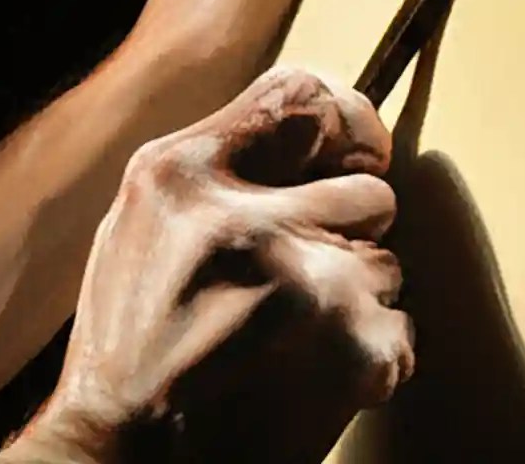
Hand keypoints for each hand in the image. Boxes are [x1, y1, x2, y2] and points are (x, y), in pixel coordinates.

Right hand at [14, 67, 413, 462]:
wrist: (125, 458)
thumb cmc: (130, 342)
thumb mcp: (139, 225)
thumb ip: (211, 170)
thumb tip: (302, 134)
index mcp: (183, 174)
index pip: (300, 98)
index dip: (349, 121)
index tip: (360, 151)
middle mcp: (248, 218)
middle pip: (368, 191)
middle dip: (352, 232)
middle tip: (305, 278)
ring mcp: (308, 285)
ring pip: (385, 266)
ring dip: (354, 299)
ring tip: (292, 338)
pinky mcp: (354, 350)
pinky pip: (398, 328)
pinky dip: (367, 354)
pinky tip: (307, 374)